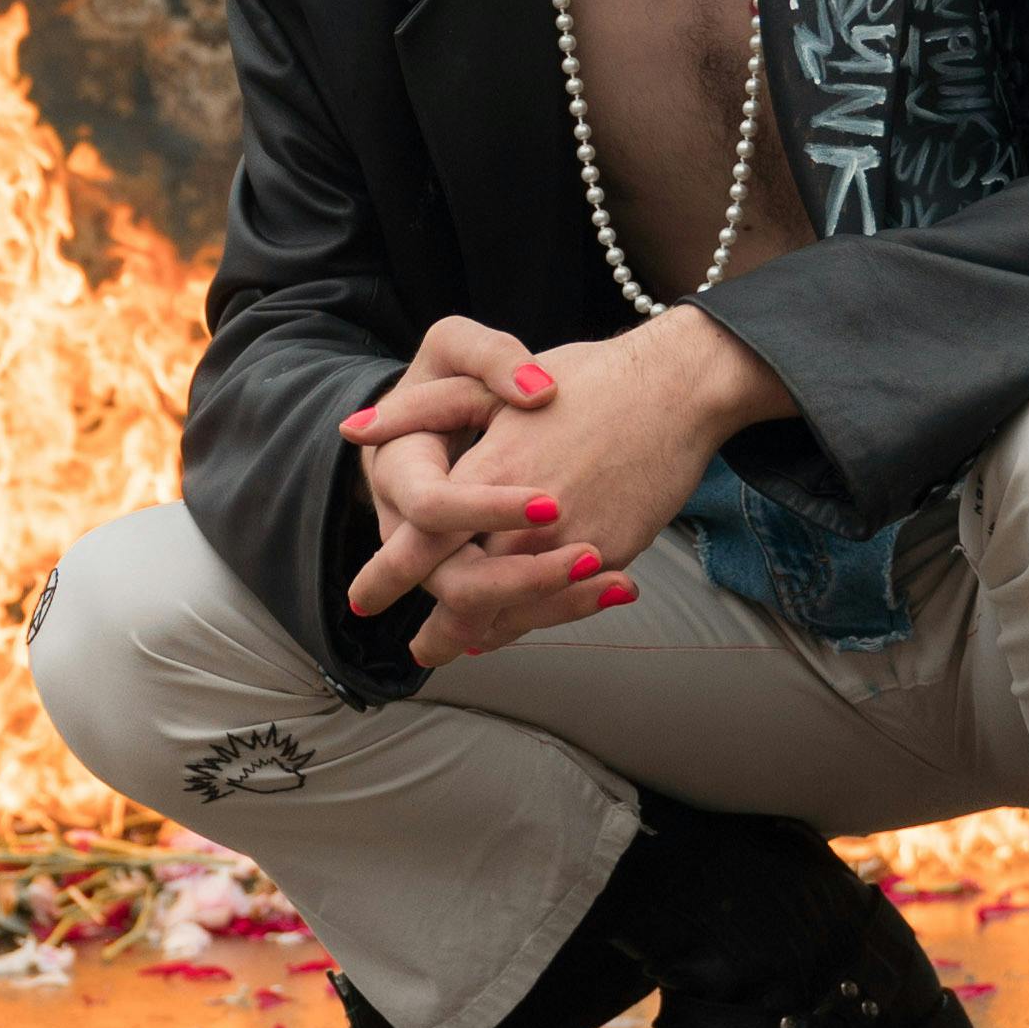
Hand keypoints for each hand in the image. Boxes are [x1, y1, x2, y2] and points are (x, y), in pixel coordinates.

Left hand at [349, 307, 777, 667]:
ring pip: (516, 610)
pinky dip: (536, 617)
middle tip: (422, 650)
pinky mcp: (613, 554)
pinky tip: (521, 619)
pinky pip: (562, 602)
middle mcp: (527, 522)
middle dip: (440, 630)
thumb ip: (419, 410)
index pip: (421, 544)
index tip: (362, 602)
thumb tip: (352, 429)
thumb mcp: (493, 382)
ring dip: (485, 632)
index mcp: (487, 475)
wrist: (676, 387)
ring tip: (464, 645)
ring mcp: (574, 544)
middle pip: (466, 595)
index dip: (386, 577)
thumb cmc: (584, 377)